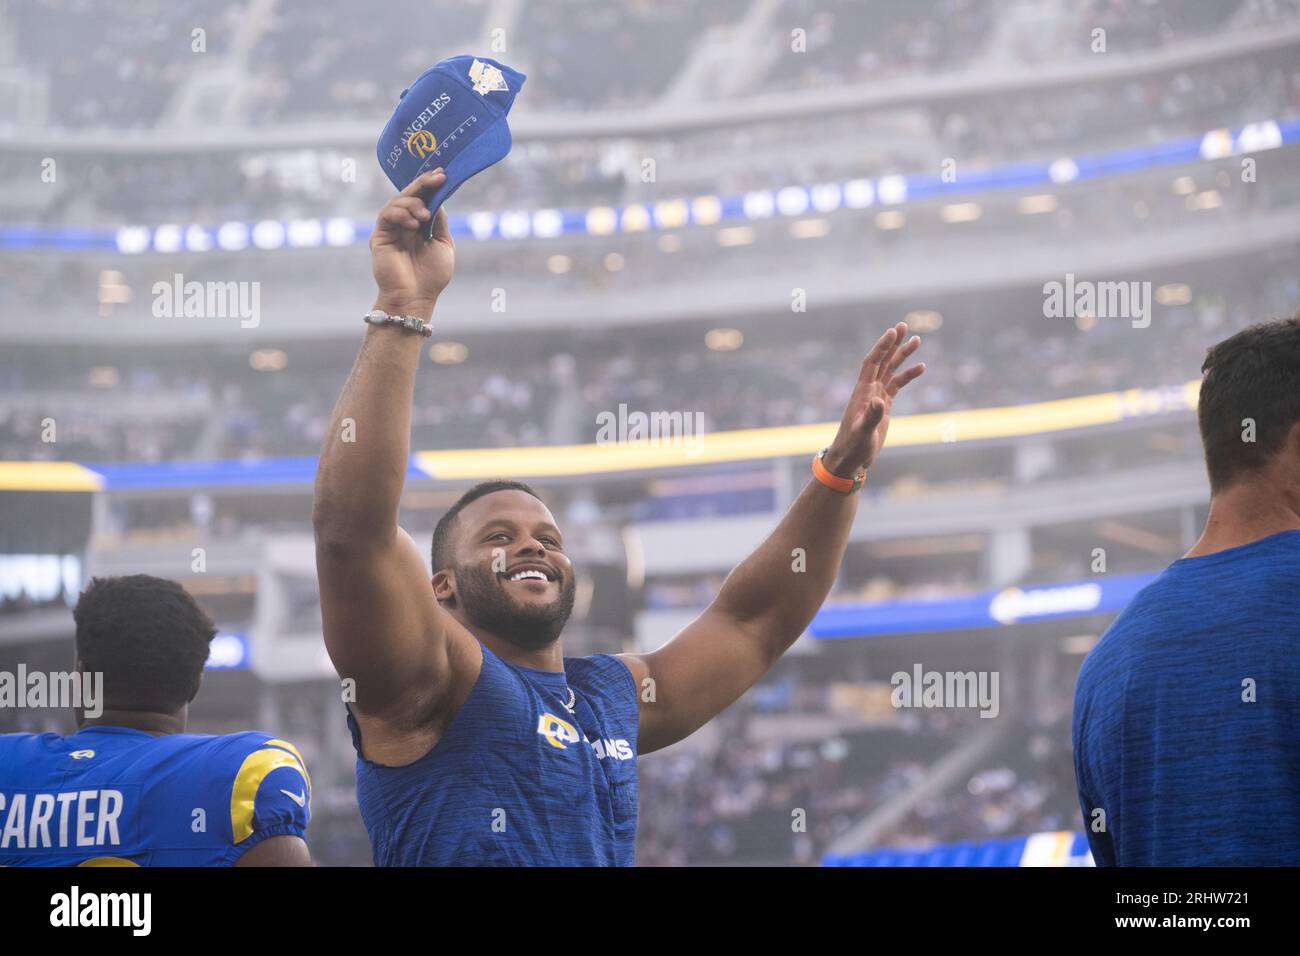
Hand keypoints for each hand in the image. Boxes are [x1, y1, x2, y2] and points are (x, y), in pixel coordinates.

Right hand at [370, 170, 455, 319]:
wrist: (416, 297)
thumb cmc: (432, 276)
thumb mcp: (443, 245)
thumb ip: (440, 222)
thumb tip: (438, 200)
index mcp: (420, 226)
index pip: (423, 199)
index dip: (431, 185)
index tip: (443, 174)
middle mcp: (404, 224)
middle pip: (409, 195)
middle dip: (423, 184)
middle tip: (437, 177)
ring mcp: (391, 229)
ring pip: (397, 202)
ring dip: (413, 203)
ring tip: (425, 217)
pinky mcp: (379, 236)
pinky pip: (386, 214)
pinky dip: (401, 214)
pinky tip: (413, 224)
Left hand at [824, 322, 924, 475]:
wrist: (851, 459)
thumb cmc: (853, 446)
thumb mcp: (863, 432)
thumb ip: (873, 416)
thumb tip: (880, 400)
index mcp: (862, 392)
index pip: (872, 362)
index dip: (882, 347)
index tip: (893, 331)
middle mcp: (869, 390)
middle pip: (882, 361)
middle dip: (892, 343)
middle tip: (904, 325)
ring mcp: (876, 397)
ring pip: (891, 370)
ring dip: (902, 356)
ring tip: (916, 340)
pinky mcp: (884, 406)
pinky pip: (897, 385)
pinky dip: (908, 376)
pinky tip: (921, 368)